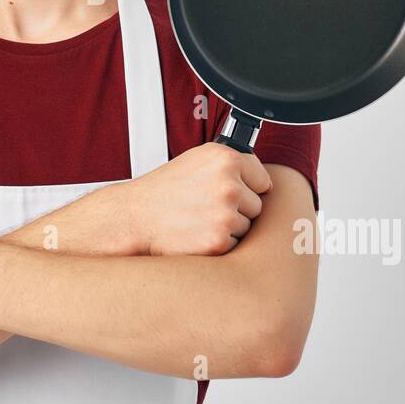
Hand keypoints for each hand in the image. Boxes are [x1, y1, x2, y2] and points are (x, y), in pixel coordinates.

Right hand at [126, 142, 272, 255]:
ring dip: (228, 227)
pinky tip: (197, 232)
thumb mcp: (198, 160)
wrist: (136, 216)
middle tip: (206, 206)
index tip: (227, 191)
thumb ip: (233, 164)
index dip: (246, 188)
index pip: (263, 180)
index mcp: (225, 158)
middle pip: (257, 206)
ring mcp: (224, 215)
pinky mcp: (218, 241)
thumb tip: (268, 183)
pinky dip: (219, 243)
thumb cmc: (166, 189)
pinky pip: (235, 245)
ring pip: (247, 227)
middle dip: (237, 209)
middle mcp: (228, 185)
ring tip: (199, 218)